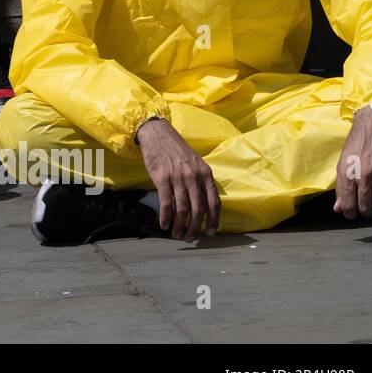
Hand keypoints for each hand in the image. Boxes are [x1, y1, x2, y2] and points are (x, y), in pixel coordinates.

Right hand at [136, 118, 220, 240]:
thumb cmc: (176, 149)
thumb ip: (201, 180)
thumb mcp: (195, 162)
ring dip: (180, 226)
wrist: (157, 134)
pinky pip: (166, 203)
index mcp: (205, 173)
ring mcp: (178, 178)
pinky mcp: (162, 178)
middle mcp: (194, 177)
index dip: (214, 219)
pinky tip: (164, 225)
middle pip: (198, 209)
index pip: (214, 201)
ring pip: (182, 209)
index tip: (211, 232)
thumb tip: (203, 202)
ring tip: (177, 235)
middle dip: (195, 227)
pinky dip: (166, 217)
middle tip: (190, 238)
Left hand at [334, 106, 371, 218]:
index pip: (347, 201)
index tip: (350, 215)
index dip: (348, 212)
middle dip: (363, 212)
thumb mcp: (342, 164)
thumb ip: (341, 187)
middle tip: (364, 211)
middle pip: (364, 205)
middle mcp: (362, 174)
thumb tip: (338, 208)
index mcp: (346, 172)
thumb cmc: (355, 146)